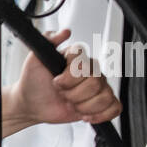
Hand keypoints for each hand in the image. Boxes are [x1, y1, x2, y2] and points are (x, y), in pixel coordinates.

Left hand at [5, 28, 121, 128]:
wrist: (30, 104)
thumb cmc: (33, 82)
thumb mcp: (34, 59)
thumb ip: (48, 40)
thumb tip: (64, 32)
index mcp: (77, 58)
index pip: (86, 64)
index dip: (70, 77)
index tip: (56, 81)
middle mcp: (89, 70)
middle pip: (96, 83)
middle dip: (73, 94)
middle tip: (62, 94)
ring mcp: (96, 87)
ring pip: (105, 96)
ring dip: (83, 106)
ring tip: (71, 104)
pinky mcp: (99, 103)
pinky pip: (115, 107)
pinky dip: (101, 114)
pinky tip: (86, 114)